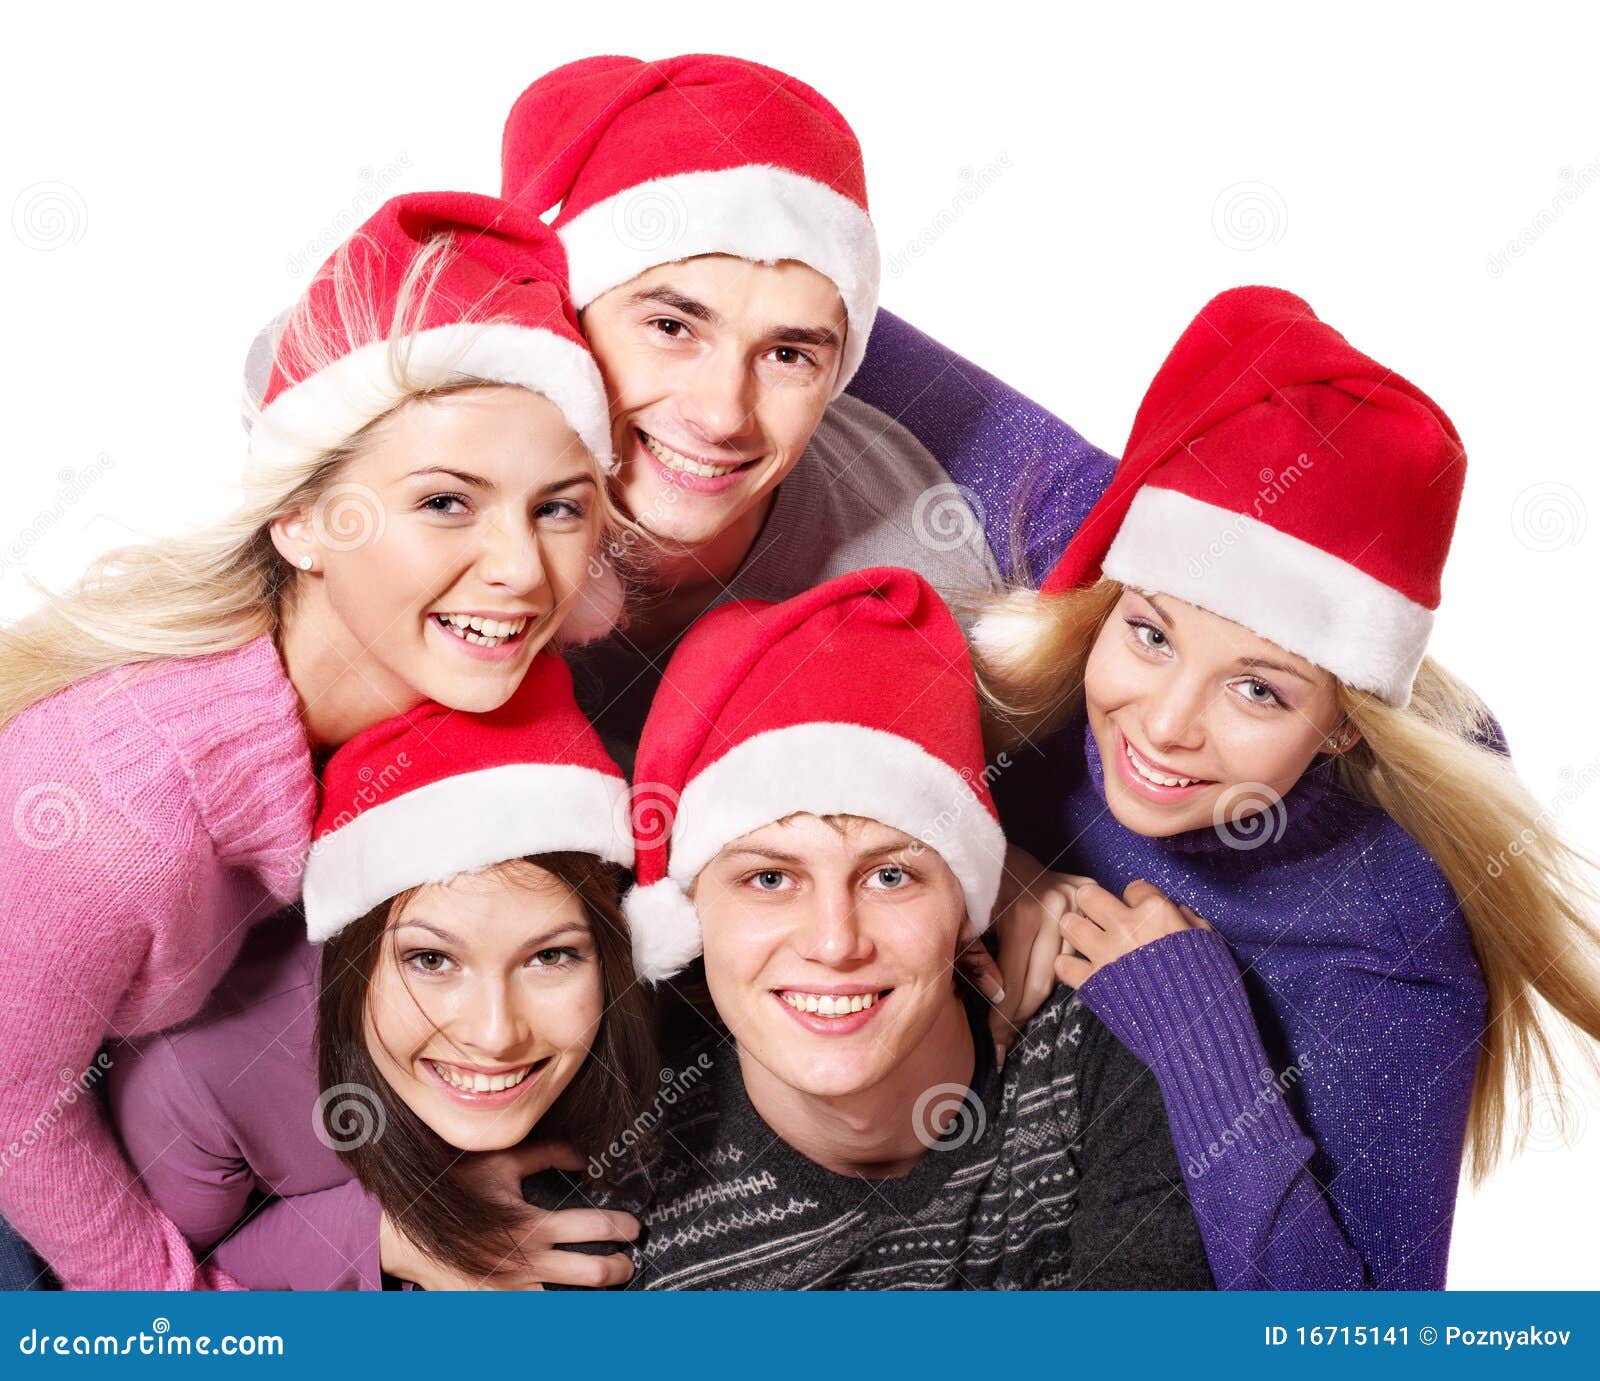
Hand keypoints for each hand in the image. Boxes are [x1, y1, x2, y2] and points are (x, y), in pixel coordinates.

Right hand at [378, 1140, 639, 1290]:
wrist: (409, 1234)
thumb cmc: (457, 1193)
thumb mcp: (501, 1164)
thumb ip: (547, 1154)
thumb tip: (584, 1158)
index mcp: (532, 1226)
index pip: (594, 1227)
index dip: (622, 1227)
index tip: (634, 1227)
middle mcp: (527, 1264)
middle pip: (592, 1274)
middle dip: (619, 1269)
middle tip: (628, 1262)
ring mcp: (512, 1294)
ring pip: (569, 1307)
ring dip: (593, 1301)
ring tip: (607, 1292)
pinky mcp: (498, 1309)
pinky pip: (536, 1317)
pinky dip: (557, 1313)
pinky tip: (569, 1306)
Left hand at [984, 844, 1097, 1068]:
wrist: (987, 835)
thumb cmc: (971, 876)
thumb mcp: (966, 918)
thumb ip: (978, 960)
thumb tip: (994, 1001)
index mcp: (1025, 916)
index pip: (1018, 986)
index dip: (1003, 1020)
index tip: (995, 1046)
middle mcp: (1058, 909)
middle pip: (1044, 984)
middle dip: (1020, 1017)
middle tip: (1005, 1045)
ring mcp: (1077, 899)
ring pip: (1063, 969)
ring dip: (1039, 997)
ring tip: (1018, 1021)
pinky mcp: (1086, 890)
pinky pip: (1076, 946)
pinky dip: (1061, 967)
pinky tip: (1041, 988)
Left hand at [1055, 879, 1208, 988]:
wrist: (1197, 1031)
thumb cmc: (1209, 987)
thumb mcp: (1210, 946)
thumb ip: (1190, 923)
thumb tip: (1178, 911)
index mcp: (1156, 913)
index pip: (1132, 888)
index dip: (1135, 901)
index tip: (1138, 914)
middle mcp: (1127, 927)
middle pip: (1088, 895)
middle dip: (1093, 904)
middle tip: (1100, 919)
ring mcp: (1106, 954)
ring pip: (1068, 923)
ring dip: (1077, 931)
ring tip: (1086, 941)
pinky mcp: (1092, 982)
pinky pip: (1062, 964)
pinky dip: (1069, 968)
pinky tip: (1081, 970)